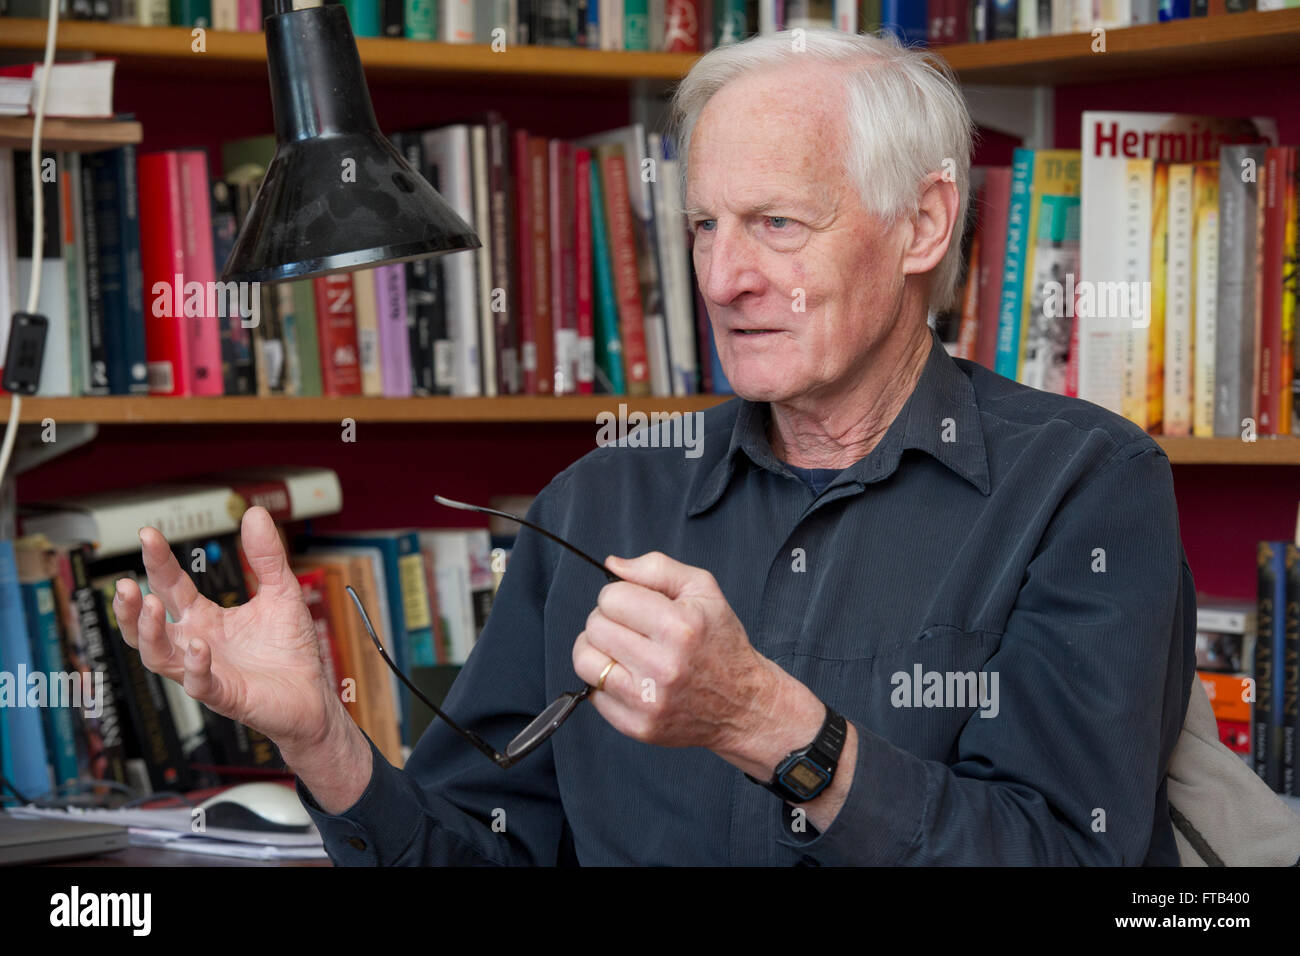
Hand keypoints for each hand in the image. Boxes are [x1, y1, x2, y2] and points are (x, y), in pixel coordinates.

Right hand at [113, 505, 338, 753]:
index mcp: (205, 618)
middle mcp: (196, 643)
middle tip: (125, 584)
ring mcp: (207, 670)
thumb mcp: (281, 591)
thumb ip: (266, 555)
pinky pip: (200, 684)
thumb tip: (255, 513)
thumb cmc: (290, 649)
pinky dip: (195, 666)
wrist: (311, 694)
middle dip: (130, 607)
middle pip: (147, 627)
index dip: (157, 562)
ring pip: (159, 657)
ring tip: (150, 606)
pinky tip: (198, 647)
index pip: (171, 586)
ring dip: (149, 633)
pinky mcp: (225, 695)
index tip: (148, 534)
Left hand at [571, 551, 784, 754]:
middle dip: (607, 620)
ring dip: (597, 650)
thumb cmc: (721, 643)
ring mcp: (647, 700)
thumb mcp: (703, 590)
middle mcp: (662, 666)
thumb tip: (612, 565)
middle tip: (631, 628)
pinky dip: (606, 682)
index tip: (635, 605)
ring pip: (584, 661)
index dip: (620, 596)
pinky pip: (594, 694)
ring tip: (621, 650)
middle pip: (595, 627)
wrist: (743, 705)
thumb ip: (657, 568)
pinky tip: (630, 678)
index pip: (611, 598)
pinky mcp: (638, 726)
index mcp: (679, 627)